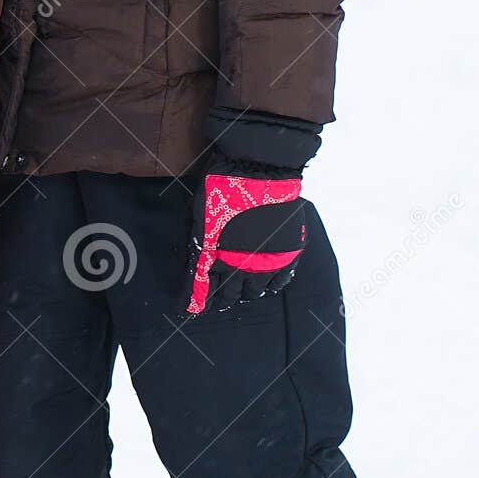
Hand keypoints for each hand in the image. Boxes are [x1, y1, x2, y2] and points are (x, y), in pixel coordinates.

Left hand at [186, 167, 305, 315]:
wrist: (259, 168)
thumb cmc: (223, 186)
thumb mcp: (199, 215)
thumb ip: (198, 243)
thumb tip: (195, 263)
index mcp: (216, 256)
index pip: (202, 290)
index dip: (195, 302)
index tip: (190, 309)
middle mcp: (241, 265)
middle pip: (230, 295)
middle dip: (221, 300)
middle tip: (218, 302)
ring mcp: (267, 261)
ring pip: (255, 291)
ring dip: (245, 293)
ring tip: (241, 292)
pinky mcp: (288, 252)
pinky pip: (281, 281)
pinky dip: (272, 285)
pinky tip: (267, 284)